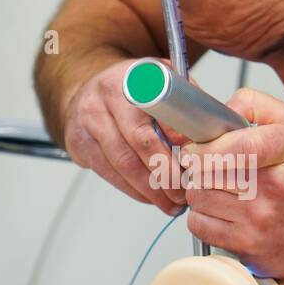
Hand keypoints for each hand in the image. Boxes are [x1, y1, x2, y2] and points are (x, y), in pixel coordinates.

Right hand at [60, 59, 187, 213]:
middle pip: (135, 148)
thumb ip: (184, 104)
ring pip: (121, 166)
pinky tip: (150, 197)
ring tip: (171, 203)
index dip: (171, 150)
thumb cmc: (132, 87)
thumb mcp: (163, 81)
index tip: (190, 168)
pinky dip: (133, 190)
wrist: (89, 84)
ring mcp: (89, 122)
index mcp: (132, 81)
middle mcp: (105, 99)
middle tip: (183, 194)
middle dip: (163, 177)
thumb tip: (203, 140)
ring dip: (149, 191)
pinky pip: (109, 174)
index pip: (154, 119)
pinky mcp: (79, 144)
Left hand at [182, 88, 283, 277]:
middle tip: (209, 167)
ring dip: (200, 191)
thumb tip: (215, 113)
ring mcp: (261, 219)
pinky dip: (202, 217)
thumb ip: (254, 105)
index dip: (206, 146)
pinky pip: (200, 226)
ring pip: (198, 197)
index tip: (197, 148)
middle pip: (207, 171)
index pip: (235, 145)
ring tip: (220, 189)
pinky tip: (221, 212)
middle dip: (199, 166)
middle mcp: (275, 186)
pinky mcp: (249, 246)